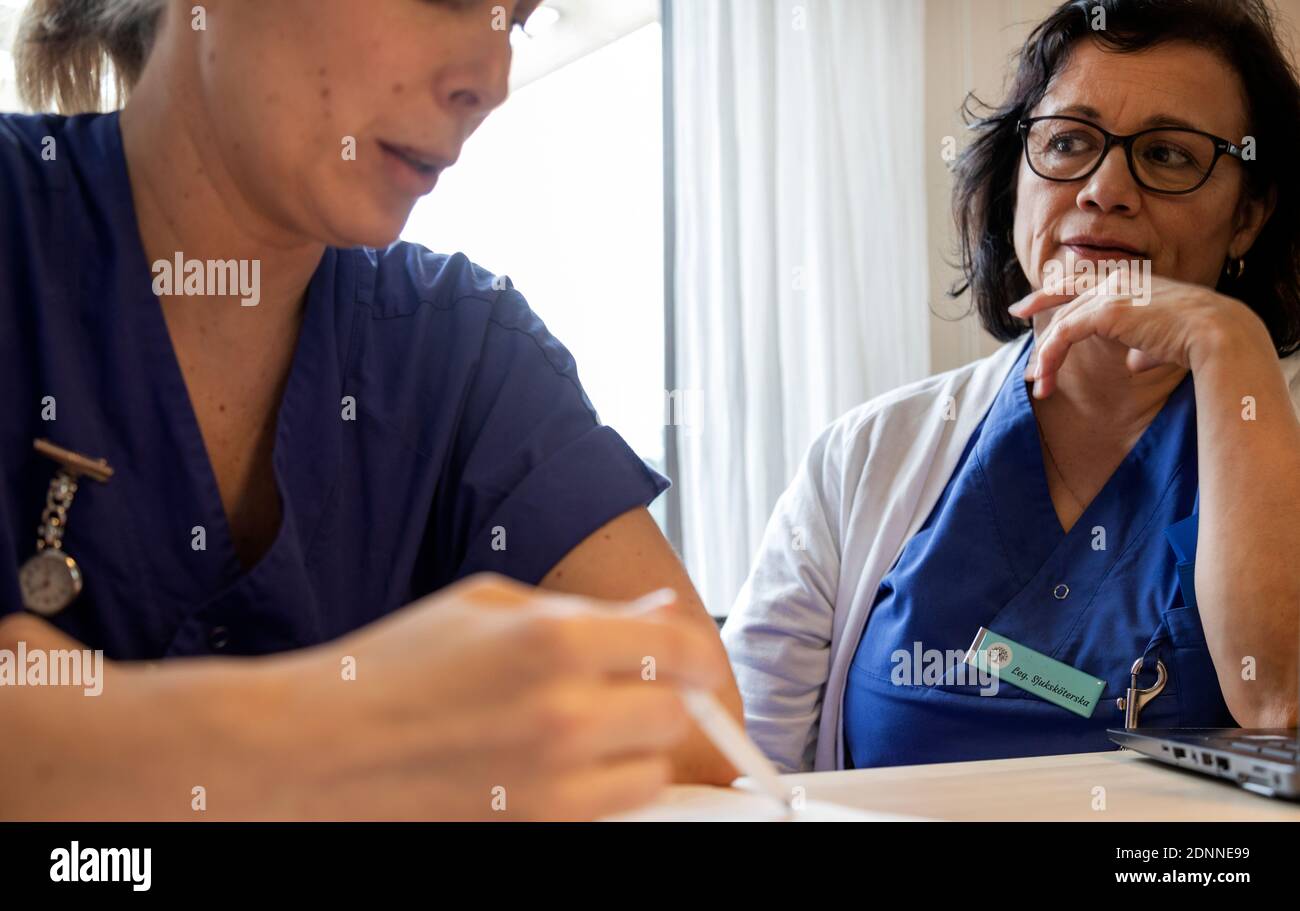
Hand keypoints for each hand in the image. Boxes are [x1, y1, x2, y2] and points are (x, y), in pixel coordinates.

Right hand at [277, 573, 726, 819]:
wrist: (313, 752)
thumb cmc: (391, 669)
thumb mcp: (485, 605)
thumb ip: (582, 608)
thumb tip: (659, 607)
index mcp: (552, 638)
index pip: (678, 645)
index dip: (698, 653)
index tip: (694, 661)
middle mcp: (563, 712)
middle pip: (675, 713)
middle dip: (662, 698)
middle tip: (629, 692)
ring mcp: (551, 782)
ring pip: (651, 772)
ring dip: (634, 751)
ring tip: (587, 733)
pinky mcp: (537, 830)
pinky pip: (610, 811)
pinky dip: (601, 790)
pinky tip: (559, 766)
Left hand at [1008, 272, 1270, 397]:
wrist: (1215, 331)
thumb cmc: (1197, 338)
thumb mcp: (1163, 340)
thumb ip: (1143, 347)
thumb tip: (1134, 362)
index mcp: (1131, 280)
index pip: (1080, 283)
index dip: (1050, 293)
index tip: (1025, 306)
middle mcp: (1117, 280)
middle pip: (1063, 300)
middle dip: (1040, 326)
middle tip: (1023, 343)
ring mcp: (1111, 292)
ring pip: (1062, 324)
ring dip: (1045, 358)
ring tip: (1038, 385)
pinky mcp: (1106, 311)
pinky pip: (1064, 334)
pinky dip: (1050, 357)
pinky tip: (1044, 378)